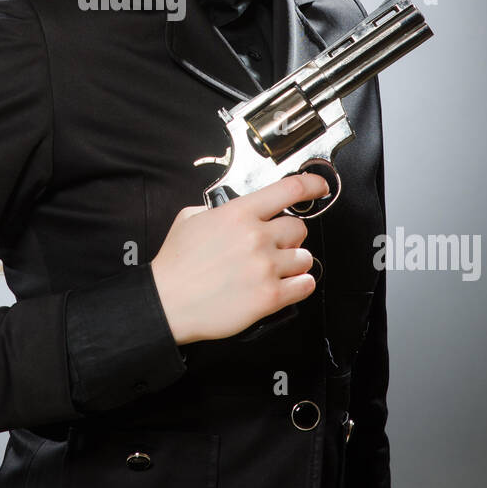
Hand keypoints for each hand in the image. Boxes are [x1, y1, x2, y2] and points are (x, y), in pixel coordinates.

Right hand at [150, 171, 328, 344]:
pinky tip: (285, 285)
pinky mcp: (270, 296)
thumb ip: (217, 210)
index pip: (290, 190)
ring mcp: (265, 267)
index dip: (312, 185)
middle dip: (288, 236)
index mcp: (238, 213)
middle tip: (272, 246)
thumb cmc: (175, 265)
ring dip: (293, 263)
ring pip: (305, 257)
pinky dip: (299, 285)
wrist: (167, 302)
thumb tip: (231, 210)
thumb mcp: (189, 219)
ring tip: (273, 270)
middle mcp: (256, 237)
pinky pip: (305, 285)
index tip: (319, 187)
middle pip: (299, 227)